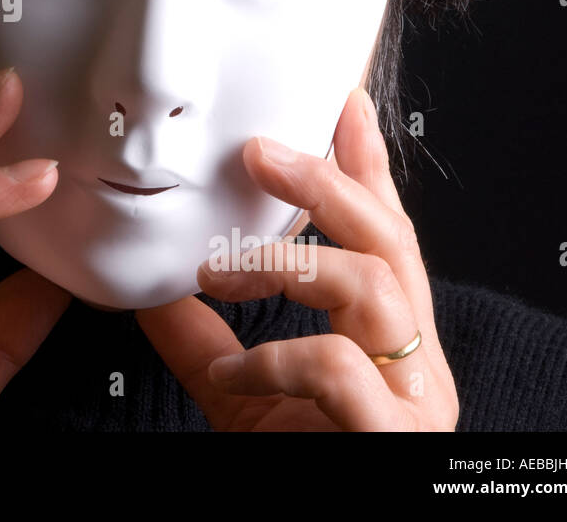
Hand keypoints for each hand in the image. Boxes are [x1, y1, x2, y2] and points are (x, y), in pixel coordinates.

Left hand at [136, 87, 458, 429]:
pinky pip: (338, 369)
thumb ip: (205, 338)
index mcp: (385, 339)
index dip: (366, 166)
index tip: (339, 103)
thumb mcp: (241, 396)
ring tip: (217, 272)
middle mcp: (414, 360)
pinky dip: (273, 360)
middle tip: (261, 150)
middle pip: (388, 240)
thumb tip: (152, 284)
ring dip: (285, 265)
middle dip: (327, 181)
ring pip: (373, 286)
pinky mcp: (395, 439)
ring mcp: (413, 400)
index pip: (383, 234)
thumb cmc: (298, 464)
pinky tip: (231, 377)